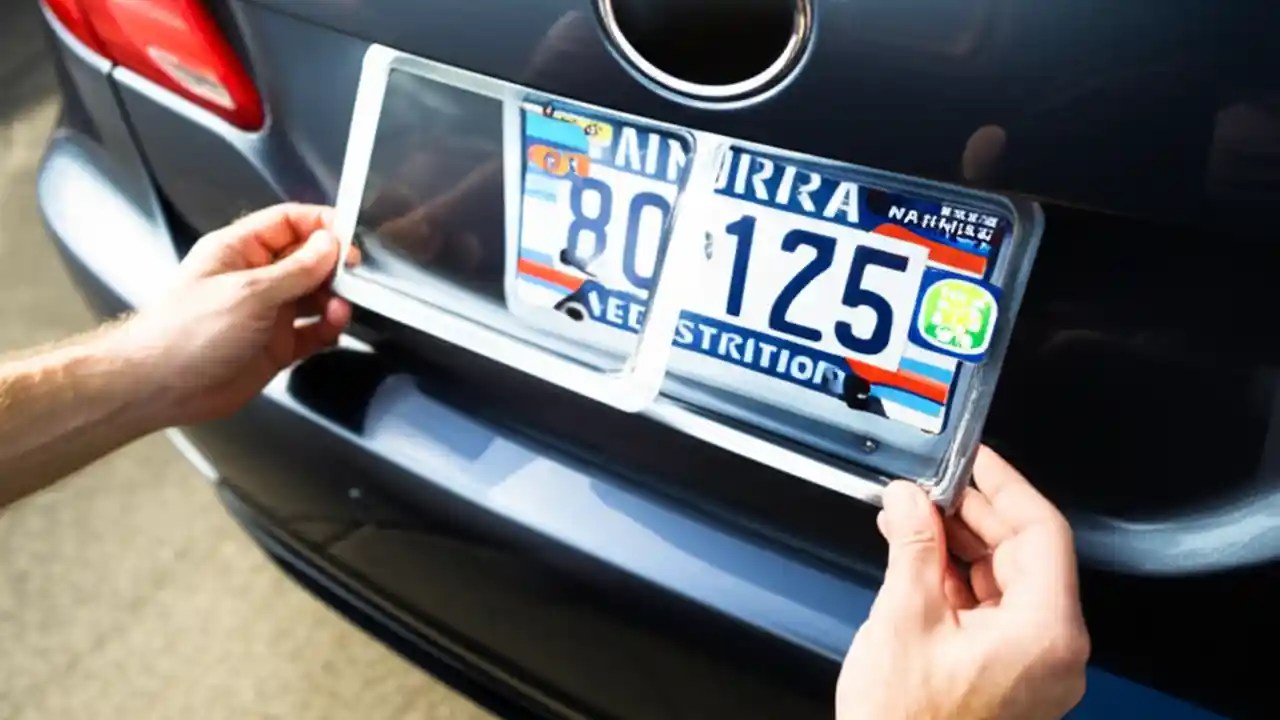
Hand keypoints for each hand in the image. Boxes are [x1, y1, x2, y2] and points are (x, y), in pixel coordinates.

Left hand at [111, 203, 352, 424]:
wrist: (162, 388)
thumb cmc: (190, 331)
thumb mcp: (249, 292)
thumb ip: (296, 269)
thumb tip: (331, 243)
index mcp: (240, 250)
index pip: (288, 222)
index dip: (321, 224)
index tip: (351, 234)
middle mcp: (256, 278)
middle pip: (307, 259)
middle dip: (333, 265)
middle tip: (356, 275)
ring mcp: (267, 313)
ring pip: (314, 296)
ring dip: (335, 299)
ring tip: (341, 308)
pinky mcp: (276, 346)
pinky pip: (313, 331)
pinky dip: (328, 329)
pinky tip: (335, 328)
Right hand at [837, 447, 1089, 719]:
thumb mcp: (904, 619)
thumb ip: (913, 547)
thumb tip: (910, 500)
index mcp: (1046, 632)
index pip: (1042, 532)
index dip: (1005, 485)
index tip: (975, 458)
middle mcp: (1054, 650)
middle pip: (1026, 555)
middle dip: (974, 515)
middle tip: (929, 485)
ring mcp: (1035, 667)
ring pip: (1008, 582)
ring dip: (962, 547)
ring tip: (914, 521)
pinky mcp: (1011, 678)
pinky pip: (995, 612)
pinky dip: (960, 583)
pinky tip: (921, 562)